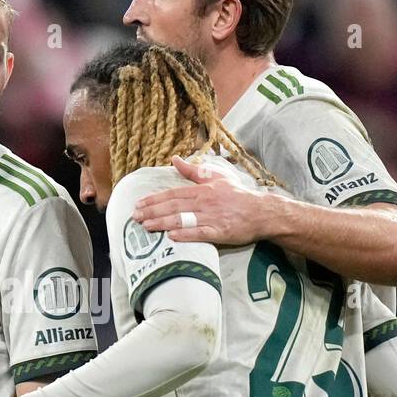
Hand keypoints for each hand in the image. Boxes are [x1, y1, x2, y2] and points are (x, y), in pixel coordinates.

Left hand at [132, 155, 284, 244]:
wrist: (261, 212)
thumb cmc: (237, 195)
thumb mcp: (216, 178)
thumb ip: (194, 171)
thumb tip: (175, 159)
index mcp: (202, 190)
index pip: (173, 194)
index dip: (154, 199)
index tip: (139, 204)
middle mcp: (204, 202)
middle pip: (174, 206)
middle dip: (152, 211)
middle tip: (135, 217)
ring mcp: (212, 218)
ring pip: (183, 219)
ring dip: (163, 222)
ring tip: (146, 226)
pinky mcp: (220, 232)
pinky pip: (200, 234)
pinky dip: (186, 235)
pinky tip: (171, 237)